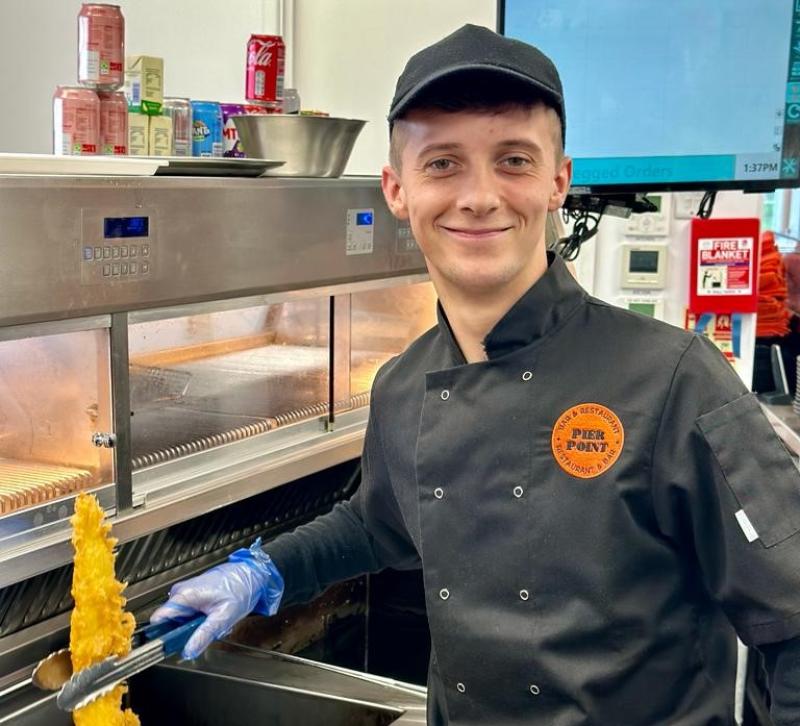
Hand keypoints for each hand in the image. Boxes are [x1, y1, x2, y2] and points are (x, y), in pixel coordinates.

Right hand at [149, 538, 283, 659]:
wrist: (252, 574)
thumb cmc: (241, 588)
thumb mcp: (223, 617)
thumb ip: (203, 636)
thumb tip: (188, 651)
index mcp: (184, 595)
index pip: (158, 619)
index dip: (163, 636)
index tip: (173, 646)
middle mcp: (181, 592)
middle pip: (170, 622)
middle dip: (185, 632)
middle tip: (204, 631)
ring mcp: (187, 592)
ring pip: (181, 619)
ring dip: (195, 626)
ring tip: (213, 622)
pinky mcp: (194, 594)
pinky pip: (189, 613)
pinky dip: (200, 619)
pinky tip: (213, 616)